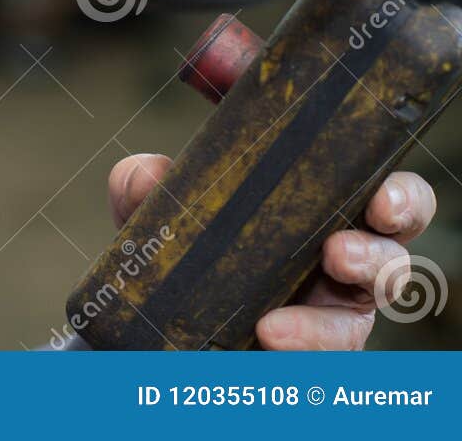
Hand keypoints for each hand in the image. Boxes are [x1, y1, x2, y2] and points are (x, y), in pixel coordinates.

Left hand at [108, 153, 436, 349]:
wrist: (152, 318)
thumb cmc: (186, 245)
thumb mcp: (159, 209)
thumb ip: (146, 185)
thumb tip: (146, 174)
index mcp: (327, 214)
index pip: (386, 200)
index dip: (400, 198)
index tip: (382, 199)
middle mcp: (339, 270)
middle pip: (389, 263)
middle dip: (375, 259)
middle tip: (338, 254)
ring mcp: (323, 323)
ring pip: (349, 330)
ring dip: (321, 329)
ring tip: (274, 328)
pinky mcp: (299, 365)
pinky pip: (304, 371)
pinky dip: (282, 362)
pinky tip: (255, 351)